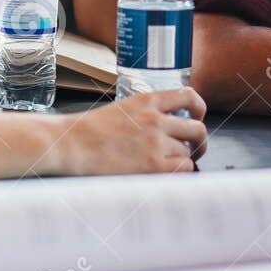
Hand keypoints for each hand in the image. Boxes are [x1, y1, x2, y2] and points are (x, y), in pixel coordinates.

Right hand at [50, 88, 207, 174]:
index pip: (188, 96)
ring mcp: (156, 142)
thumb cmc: (88, 131)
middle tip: (194, 150)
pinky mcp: (153, 164)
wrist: (71, 144)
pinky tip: (168, 174)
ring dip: (184, 160)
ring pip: (189, 152)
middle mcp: (156, 119)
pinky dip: (180, 173)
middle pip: (197, 129)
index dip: (199, 108)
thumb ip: (146, 114)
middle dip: (199, 142)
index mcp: (147, 100)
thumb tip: (168, 129)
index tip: (198, 116)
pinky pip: (183, 168)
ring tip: (171, 166)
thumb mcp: (121, 109)